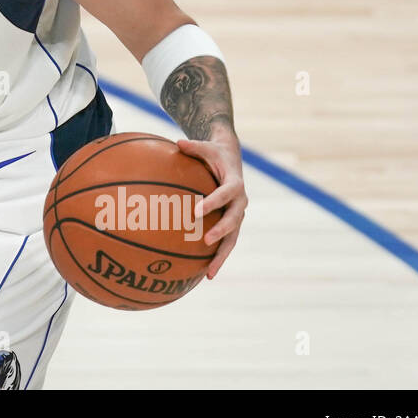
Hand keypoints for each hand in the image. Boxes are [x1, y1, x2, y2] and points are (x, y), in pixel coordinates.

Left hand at [178, 134, 246, 279]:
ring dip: (222, 256)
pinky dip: (216, 257)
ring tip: (209, 274)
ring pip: (232, 239)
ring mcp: (237, 215)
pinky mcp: (231, 223)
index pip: (226, 194)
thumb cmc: (215, 153)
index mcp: (235, 184)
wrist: (231, 159)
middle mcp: (240, 202)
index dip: (213, 202)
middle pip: (234, 221)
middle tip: (205, 241)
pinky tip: (203, 273)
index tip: (196, 211)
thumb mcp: (206, 147)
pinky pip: (225, 242)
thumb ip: (193, 146)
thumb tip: (177, 143)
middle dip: (221, 232)